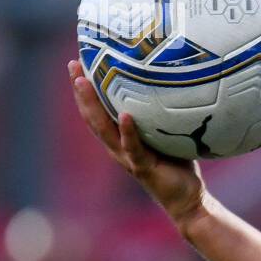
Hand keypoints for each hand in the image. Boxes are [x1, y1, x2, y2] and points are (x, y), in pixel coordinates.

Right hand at [67, 59, 207, 228]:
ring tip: (85, 82)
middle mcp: (117, 147)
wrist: (187, 199)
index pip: (97, 109)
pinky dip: (128, 131)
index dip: (85, 87)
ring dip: (93, 105)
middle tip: (73, 64)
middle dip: (81, 90)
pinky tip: (125, 114)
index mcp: (120, 137)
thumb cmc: (178, 164)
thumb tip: (176, 79)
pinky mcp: (142, 167)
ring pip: (104, 129)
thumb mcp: (168, 133)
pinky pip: (133, 147)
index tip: (78, 61)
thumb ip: (164, 112)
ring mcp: (127, 157)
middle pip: (92, 115)